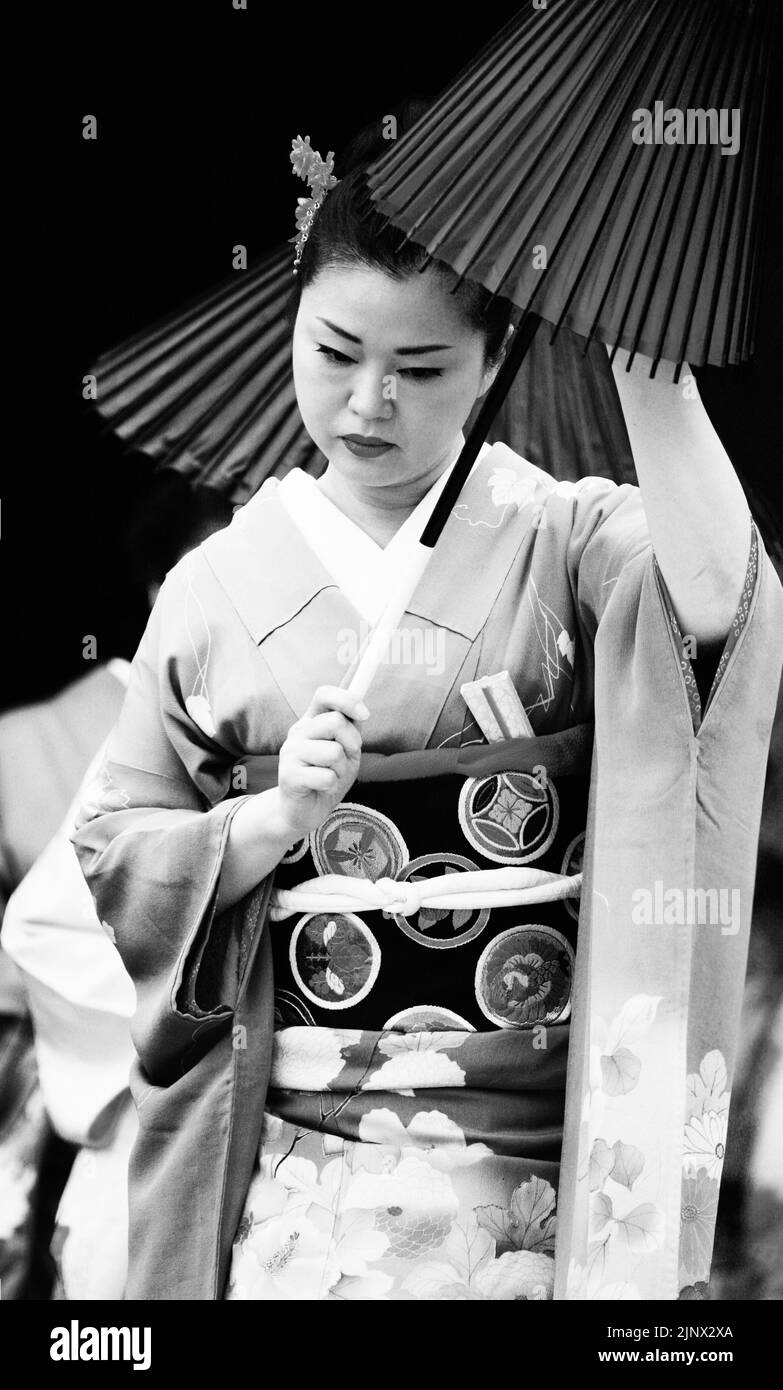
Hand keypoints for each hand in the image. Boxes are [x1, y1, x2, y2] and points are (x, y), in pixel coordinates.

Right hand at [276, 685, 368, 839]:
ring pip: (333, 752)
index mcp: (311, 722)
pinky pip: (326, 777)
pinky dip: (332, 786)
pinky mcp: (288, 776)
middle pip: (335, 721)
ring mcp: (290, 753)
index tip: (365, 714)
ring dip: (341, 769)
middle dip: (351, 743)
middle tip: (345, 760)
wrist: (304, 812)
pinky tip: (321, 789)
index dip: (347, 700)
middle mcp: (298, 733)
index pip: (324, 695)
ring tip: (330, 777)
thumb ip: (350, 730)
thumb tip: (361, 710)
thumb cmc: (327, 778)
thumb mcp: (346, 752)